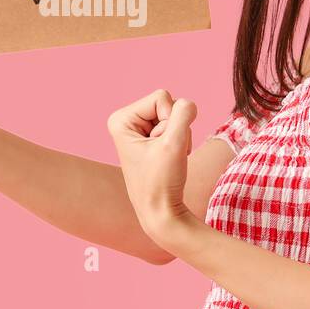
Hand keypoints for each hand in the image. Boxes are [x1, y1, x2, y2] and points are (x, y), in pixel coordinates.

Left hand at [106, 89, 196, 246]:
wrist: (161, 212)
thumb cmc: (162, 182)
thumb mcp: (173, 144)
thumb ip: (183, 114)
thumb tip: (188, 104)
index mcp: (121, 119)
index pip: (162, 96)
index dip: (170, 120)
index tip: (160, 147)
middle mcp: (126, 121)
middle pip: (169, 104)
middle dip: (175, 129)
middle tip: (165, 154)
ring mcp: (139, 129)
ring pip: (176, 115)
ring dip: (180, 137)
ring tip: (167, 158)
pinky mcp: (152, 138)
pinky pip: (178, 126)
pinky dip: (181, 142)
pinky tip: (169, 159)